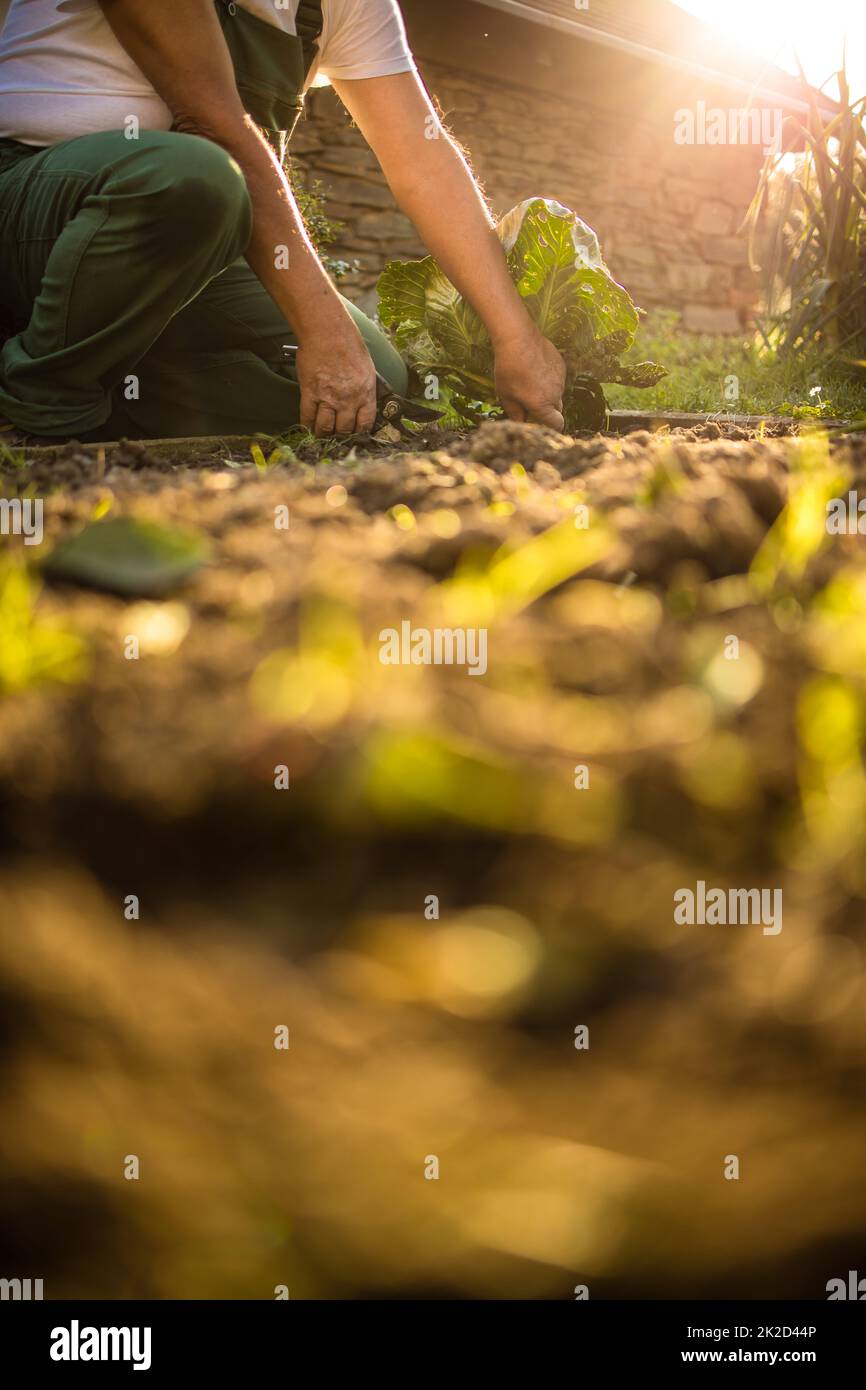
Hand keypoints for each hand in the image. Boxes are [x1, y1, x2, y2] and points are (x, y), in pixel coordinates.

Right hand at [296, 315, 377, 436]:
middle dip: (341, 436)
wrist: (327, 331)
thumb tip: (363, 402)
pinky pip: (308, 417)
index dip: (360, 433)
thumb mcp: (367, 368)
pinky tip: (308, 428)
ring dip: (324, 434)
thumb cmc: (348, 343)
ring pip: (326, 428)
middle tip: (337, 437)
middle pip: (345, 429)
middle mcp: (348, 400)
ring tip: (322, 435)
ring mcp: (328, 398)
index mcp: (365, 393)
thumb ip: (365, 388)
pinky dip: (307, 426)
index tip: (355, 435)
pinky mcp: (310, 393)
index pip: (365, 424)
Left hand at [494, 329, 566, 430]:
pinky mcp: (561, 367)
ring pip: (557, 394)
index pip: (556, 425)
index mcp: (542, 405)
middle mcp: (555, 394)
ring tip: (529, 382)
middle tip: (530, 404)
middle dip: (547, 412)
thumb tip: (520, 424)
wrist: (518, 339)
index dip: (550, 427)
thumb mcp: (506, 395)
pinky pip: (558, 380)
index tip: (540, 423)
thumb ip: (515, 413)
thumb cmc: (509, 369)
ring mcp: (561, 380)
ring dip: (547, 394)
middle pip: (557, 411)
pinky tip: (534, 370)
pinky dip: (549, 380)